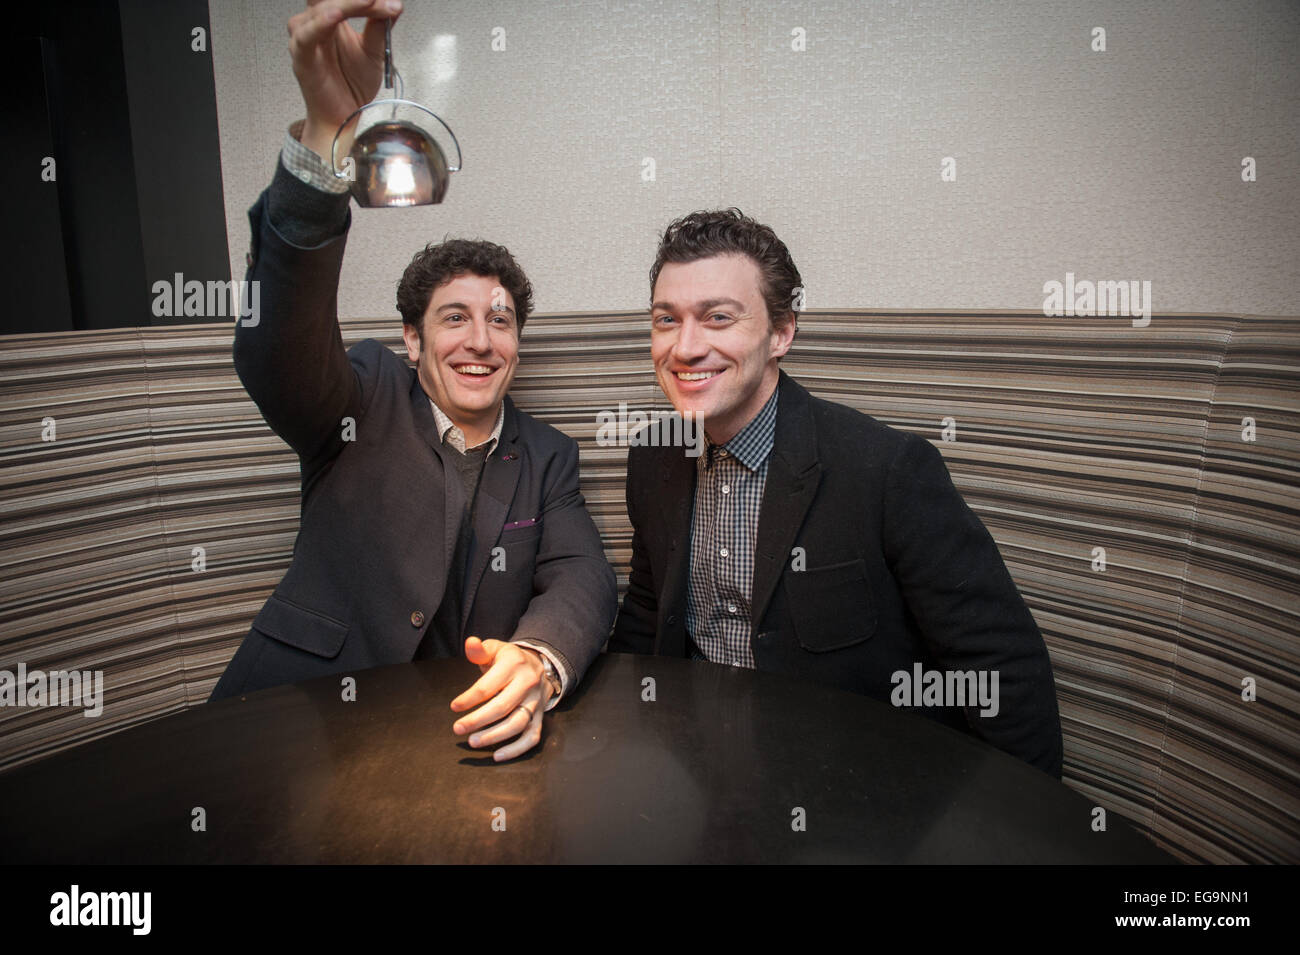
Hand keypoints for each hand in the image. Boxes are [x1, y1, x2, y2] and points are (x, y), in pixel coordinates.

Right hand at [286, 0, 403, 157]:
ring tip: (371, 3)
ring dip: (348, 4)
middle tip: (382, 2)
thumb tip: (395, 4)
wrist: (343, 117)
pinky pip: (307, 34)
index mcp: (331, 18)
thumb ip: (380, 26)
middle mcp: (315, 24)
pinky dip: (321, 22)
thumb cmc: (352, 85)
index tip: (391, 3)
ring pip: (321, 9)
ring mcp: (305, 38)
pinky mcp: (302, 56)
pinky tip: (337, 14)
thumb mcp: (375, 51)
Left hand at [450, 637, 552, 761]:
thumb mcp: (495, 649)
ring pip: (517, 723)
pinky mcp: (541, 716)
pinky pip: (532, 736)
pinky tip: (497, 755)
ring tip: (473, 742)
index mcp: (514, 664)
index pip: (489, 686)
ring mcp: (537, 701)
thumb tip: (470, 643)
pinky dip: (516, 749)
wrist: (539, 664)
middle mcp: (528, 683)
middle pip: (502, 707)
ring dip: (494, 736)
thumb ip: (479, 649)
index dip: (469, 698)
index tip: (454, 706)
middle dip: (477, 720)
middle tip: (458, 729)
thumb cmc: (509, 660)